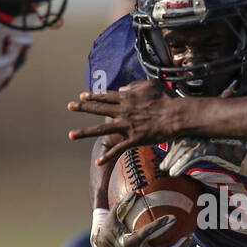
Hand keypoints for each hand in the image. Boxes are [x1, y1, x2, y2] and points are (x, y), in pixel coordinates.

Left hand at [69, 80, 190, 161]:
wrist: (176, 115)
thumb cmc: (166, 98)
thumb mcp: (150, 84)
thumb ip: (134, 85)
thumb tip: (121, 89)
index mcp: (126, 98)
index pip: (105, 96)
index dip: (93, 96)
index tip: (82, 95)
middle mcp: (123, 111)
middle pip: (98, 109)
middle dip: (82, 107)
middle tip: (70, 106)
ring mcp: (126, 126)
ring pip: (101, 129)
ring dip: (84, 132)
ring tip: (71, 135)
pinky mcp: (134, 139)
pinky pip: (118, 148)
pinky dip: (108, 156)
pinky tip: (98, 162)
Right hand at [90, 201, 187, 246]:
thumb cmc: (109, 228)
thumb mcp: (112, 216)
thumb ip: (122, 204)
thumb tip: (134, 193)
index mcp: (128, 244)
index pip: (146, 234)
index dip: (159, 225)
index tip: (172, 217)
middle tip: (188, 236)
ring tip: (187, 239)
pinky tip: (180, 242)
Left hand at [160, 137, 246, 176]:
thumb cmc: (238, 151)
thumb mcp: (219, 145)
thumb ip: (206, 145)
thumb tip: (191, 151)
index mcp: (206, 128)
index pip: (184, 133)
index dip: (174, 144)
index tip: (168, 155)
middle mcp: (206, 130)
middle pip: (181, 139)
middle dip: (171, 153)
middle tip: (163, 165)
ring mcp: (209, 138)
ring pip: (184, 148)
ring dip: (173, 160)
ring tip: (166, 170)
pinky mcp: (212, 148)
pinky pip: (192, 156)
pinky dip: (181, 165)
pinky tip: (174, 172)